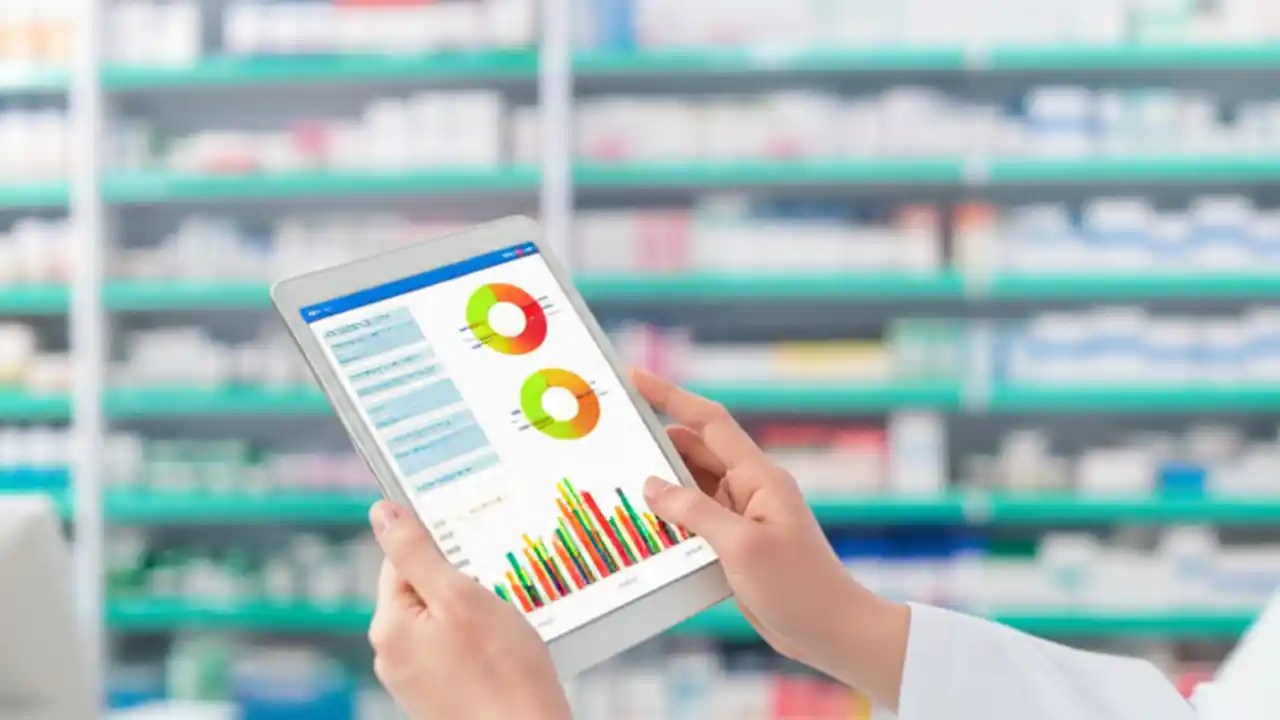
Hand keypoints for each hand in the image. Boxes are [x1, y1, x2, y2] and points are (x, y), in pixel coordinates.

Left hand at [368, 501, 571, 719]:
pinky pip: (451, 650)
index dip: (441, 549)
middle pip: (421, 590)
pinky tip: (501, 650)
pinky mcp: (437, 695)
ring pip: (440, 621)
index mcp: (389, 626)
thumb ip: (417, 552)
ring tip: (503, 625)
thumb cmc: (502, 672)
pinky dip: (475, 642)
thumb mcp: (460, 597)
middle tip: (497, 591)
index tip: (475, 552)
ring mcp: (413, 679)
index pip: (401, 560)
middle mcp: (392, 655)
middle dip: (459, 583)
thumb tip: (382, 512)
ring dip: (471, 613)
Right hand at [634, 369, 911, 711]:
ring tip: (618, 484)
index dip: (672, 396)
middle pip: (694, 453)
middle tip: (612, 441)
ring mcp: (742, 516)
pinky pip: (695, 520)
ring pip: (691, 488)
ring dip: (660, 487)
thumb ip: (695, 512)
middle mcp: (749, 488)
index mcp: (759, 476)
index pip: (709, 423)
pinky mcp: (735, 543)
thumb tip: (652, 487)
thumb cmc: (798, 586)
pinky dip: (670, 519)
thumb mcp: (742, 547)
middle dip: (656, 445)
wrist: (831, 631)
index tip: (636, 378)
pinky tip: (644, 528)